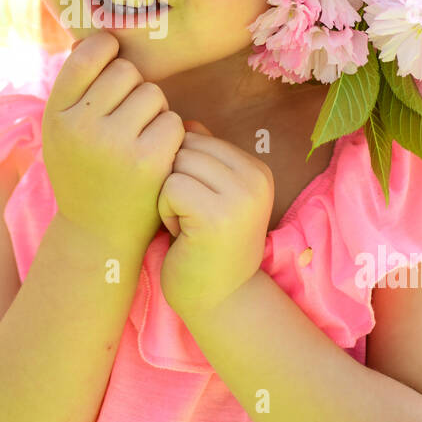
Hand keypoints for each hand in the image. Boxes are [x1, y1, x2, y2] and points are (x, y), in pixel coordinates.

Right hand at [42, 30, 184, 255]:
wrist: (98, 234)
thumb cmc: (84, 171)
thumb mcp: (63, 131)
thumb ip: (75, 88)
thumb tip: (98, 36)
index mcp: (56, 113)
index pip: (89, 52)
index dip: (108, 51)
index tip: (113, 64)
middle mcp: (80, 125)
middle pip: (127, 70)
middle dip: (134, 88)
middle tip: (126, 118)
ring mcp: (114, 143)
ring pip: (153, 93)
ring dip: (155, 111)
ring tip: (139, 138)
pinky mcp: (148, 161)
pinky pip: (172, 121)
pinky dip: (170, 135)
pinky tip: (156, 156)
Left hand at [158, 120, 274, 319]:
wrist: (219, 301)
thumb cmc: (205, 245)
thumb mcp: (212, 194)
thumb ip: (203, 158)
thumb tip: (181, 121)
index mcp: (257, 169)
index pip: (198, 138)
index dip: (183, 170)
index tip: (195, 205)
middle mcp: (255, 178)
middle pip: (185, 146)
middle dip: (174, 179)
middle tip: (188, 217)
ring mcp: (240, 196)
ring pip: (175, 163)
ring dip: (167, 195)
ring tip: (185, 224)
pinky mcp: (217, 215)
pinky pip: (170, 187)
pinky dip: (165, 211)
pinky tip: (180, 234)